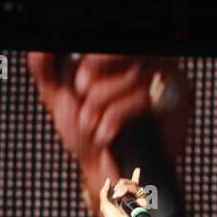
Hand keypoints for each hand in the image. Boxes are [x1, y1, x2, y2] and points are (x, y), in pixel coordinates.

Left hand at [26, 52, 188, 196]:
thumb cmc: (89, 134)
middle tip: (80, 91)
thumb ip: (47, 68)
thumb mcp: (60, 96)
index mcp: (122, 53)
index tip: (77, 77)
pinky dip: (115, 117)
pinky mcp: (175, 102)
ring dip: (101, 102)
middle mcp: (149, 58)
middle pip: (127, 51)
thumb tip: (40, 48)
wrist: (107, 176)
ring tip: (90, 124)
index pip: (117, 39)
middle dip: (98, 72)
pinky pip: (142, 98)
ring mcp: (166, 77)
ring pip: (133, 73)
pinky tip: (105, 134)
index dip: (98, 54)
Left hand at [99, 167, 144, 216]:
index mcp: (123, 198)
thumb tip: (108, 180)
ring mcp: (138, 200)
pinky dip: (132, 193)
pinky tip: (131, 198)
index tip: (138, 170)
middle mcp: (132, 198)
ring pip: (134, 186)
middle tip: (116, 194)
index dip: (135, 177)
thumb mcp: (104, 205)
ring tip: (118, 196)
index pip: (129, 185)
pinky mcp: (142, 203)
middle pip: (130, 183)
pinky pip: (140, 192)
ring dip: (125, 189)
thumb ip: (104, 192)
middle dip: (122, 184)